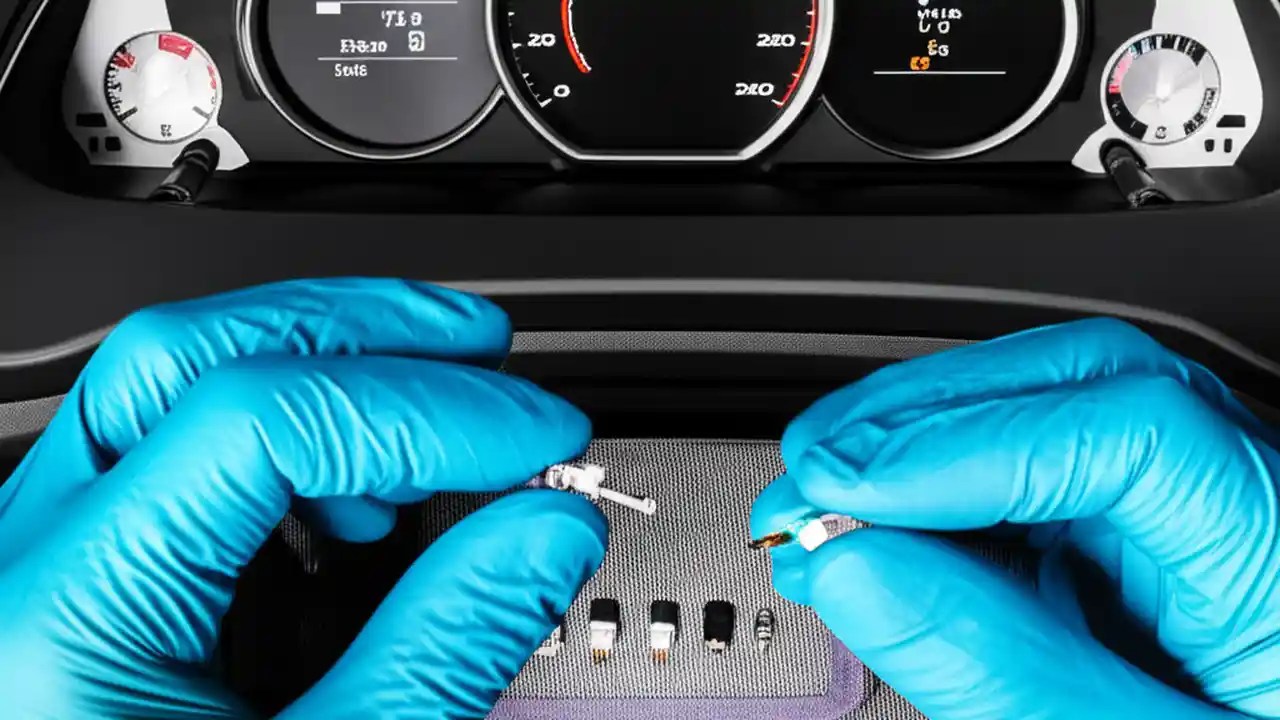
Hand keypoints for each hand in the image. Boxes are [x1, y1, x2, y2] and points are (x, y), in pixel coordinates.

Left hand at [0, 278, 606, 718]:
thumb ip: (444, 649)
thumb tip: (546, 532)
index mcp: (61, 623)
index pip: (263, 423)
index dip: (428, 411)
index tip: (541, 443)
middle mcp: (23, 571)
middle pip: (190, 360)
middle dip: (361, 334)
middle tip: (481, 351)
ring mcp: (39, 567)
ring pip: (175, 390)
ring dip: (327, 378)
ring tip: (438, 433)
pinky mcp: (79, 582)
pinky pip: (178, 458)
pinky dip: (291, 450)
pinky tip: (357, 507)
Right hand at [752, 319, 1278, 718]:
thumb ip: (999, 671)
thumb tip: (854, 565)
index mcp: (1276, 552)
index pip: (1128, 429)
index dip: (965, 444)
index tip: (848, 489)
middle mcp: (1239, 502)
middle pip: (1073, 386)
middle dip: (915, 420)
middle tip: (810, 475)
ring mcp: (1179, 512)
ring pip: (1030, 416)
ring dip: (900, 452)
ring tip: (812, 509)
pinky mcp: (1126, 542)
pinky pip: (1013, 485)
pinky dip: (922, 501)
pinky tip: (860, 532)